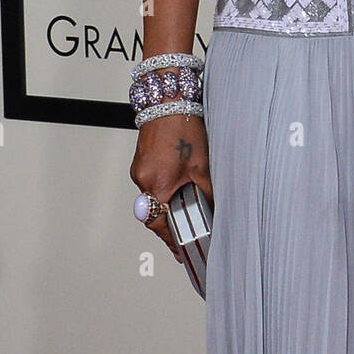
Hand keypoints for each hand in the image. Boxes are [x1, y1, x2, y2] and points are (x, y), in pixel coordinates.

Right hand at [129, 113, 213, 264]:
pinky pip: (151, 182)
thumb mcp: (202, 165)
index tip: (181, 253)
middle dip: (171, 224)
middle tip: (186, 234)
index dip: (172, 241)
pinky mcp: (142, 160)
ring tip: (186, 205)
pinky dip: (164, 187)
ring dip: (168, 203)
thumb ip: (206, 192)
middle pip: (155, 214)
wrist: (169, 100)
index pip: (160, 225)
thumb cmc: (184, 127)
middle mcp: (143, 179)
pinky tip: (179, 181)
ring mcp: (140, 169)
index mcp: (156, 184)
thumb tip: (213, 210)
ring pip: (153, 197)